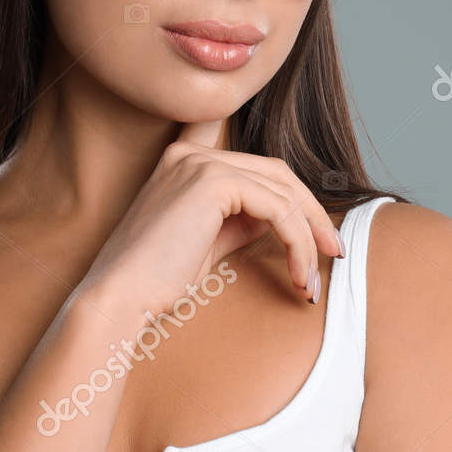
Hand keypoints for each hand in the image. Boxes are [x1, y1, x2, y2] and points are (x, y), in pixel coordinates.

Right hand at [77, 122, 343, 311]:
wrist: (119, 298)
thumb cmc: (157, 281)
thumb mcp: (209, 242)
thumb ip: (241, 221)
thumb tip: (281, 217)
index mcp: (186, 161)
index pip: (258, 169)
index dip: (294, 196)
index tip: (317, 236)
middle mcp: (192, 153)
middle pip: (278, 175)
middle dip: (311, 216)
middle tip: (331, 254)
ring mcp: (201, 163)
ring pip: (283, 192)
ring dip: (308, 236)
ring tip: (310, 278)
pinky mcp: (212, 182)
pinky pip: (277, 209)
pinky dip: (297, 242)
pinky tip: (298, 273)